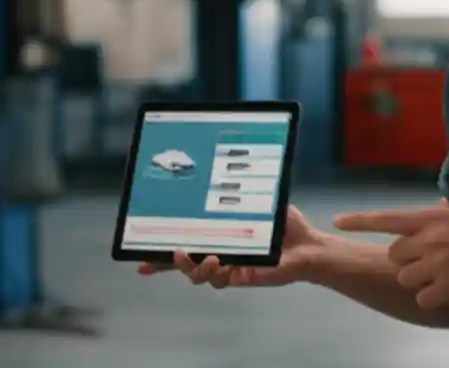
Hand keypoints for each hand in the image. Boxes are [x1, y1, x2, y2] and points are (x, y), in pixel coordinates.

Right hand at [137, 205, 327, 288]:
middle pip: (183, 264)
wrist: (308, 245)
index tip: (139, 256)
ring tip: (208, 257)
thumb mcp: (256, 201)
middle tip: (168, 254)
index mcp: (218, 236)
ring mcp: (230, 267)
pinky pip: (222, 280)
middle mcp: (220, 254)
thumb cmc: (285, 223)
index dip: (161, 252)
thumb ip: (238, 192)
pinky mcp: (243, 276)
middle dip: (166, 263)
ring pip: (199, 276)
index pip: (186, 244)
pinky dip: (217, 272)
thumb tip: (220, 168)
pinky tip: (221, 262)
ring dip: (195, 268)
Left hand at [333, 200, 448, 310]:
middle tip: (433, 266)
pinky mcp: (446, 287)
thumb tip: (436, 207)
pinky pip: (422, 298)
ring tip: (448, 278)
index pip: (390, 217)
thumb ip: (444, 217)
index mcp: (436, 217)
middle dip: (408, 263)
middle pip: (395, 255)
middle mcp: (432, 237)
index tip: (338, 221)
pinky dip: (434, 299)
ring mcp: (438, 263)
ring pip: (405, 278)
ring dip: (421, 283)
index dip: (361, 220)